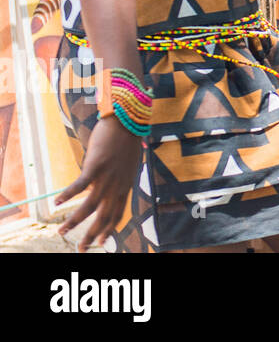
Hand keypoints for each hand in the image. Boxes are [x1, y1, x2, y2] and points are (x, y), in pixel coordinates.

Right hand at [56, 116, 142, 250]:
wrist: (129, 121)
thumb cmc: (127, 141)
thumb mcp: (128, 165)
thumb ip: (119, 179)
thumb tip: (107, 186)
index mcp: (126, 186)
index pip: (118, 214)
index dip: (109, 230)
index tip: (100, 243)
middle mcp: (117, 185)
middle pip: (104, 216)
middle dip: (91, 235)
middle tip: (81, 249)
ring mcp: (107, 176)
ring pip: (89, 206)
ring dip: (74, 221)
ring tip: (62, 232)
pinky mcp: (96, 165)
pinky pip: (80, 184)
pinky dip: (68, 194)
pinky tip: (58, 202)